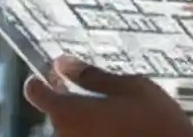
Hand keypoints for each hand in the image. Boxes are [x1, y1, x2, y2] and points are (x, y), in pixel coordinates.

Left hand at [23, 55, 192, 136]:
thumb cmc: (157, 122)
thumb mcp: (131, 87)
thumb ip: (93, 76)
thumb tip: (63, 63)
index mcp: (71, 112)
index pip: (36, 93)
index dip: (41, 80)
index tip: (52, 74)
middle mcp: (66, 136)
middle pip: (55, 113)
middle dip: (69, 100)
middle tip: (95, 91)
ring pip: (70, 129)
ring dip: (83, 119)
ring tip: (115, 114)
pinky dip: (94, 132)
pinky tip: (118, 129)